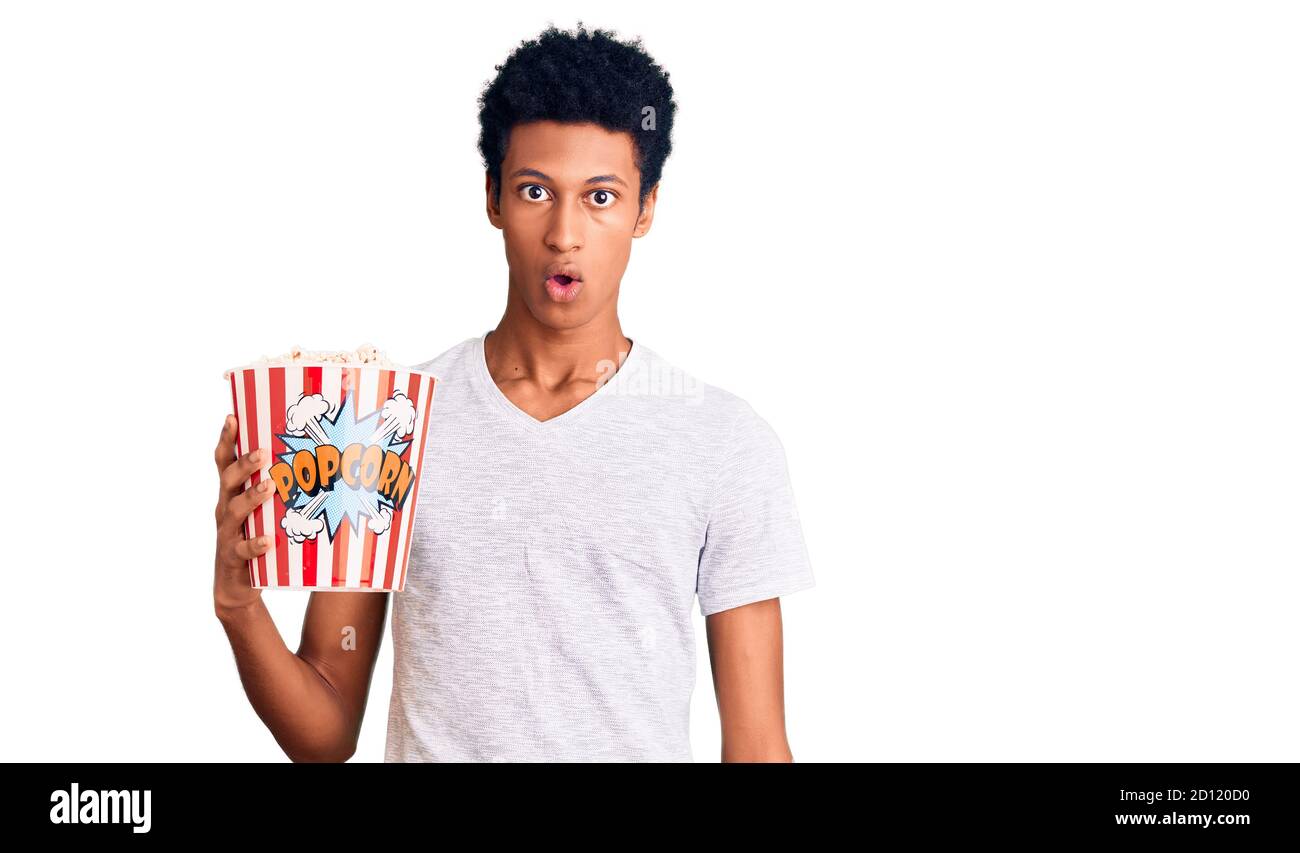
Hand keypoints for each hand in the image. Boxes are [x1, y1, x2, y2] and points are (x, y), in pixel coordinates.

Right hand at [213, 414, 270, 617]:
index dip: (226, 440)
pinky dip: (255, 544)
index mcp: (232, 494)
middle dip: (244, 464)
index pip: (224, 462)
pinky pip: (243, 550)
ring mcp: (228, 534)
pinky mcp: (234, 558)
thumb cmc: (257, 537)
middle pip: (228, 481)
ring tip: (269, 487)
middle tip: (262, 452)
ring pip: (234, 512)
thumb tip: (315, 461)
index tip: (232, 417)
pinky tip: (268, 540)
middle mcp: (225, 509)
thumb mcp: (263, 510)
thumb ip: (276, 488)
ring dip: (251, 498)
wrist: (238, 586)